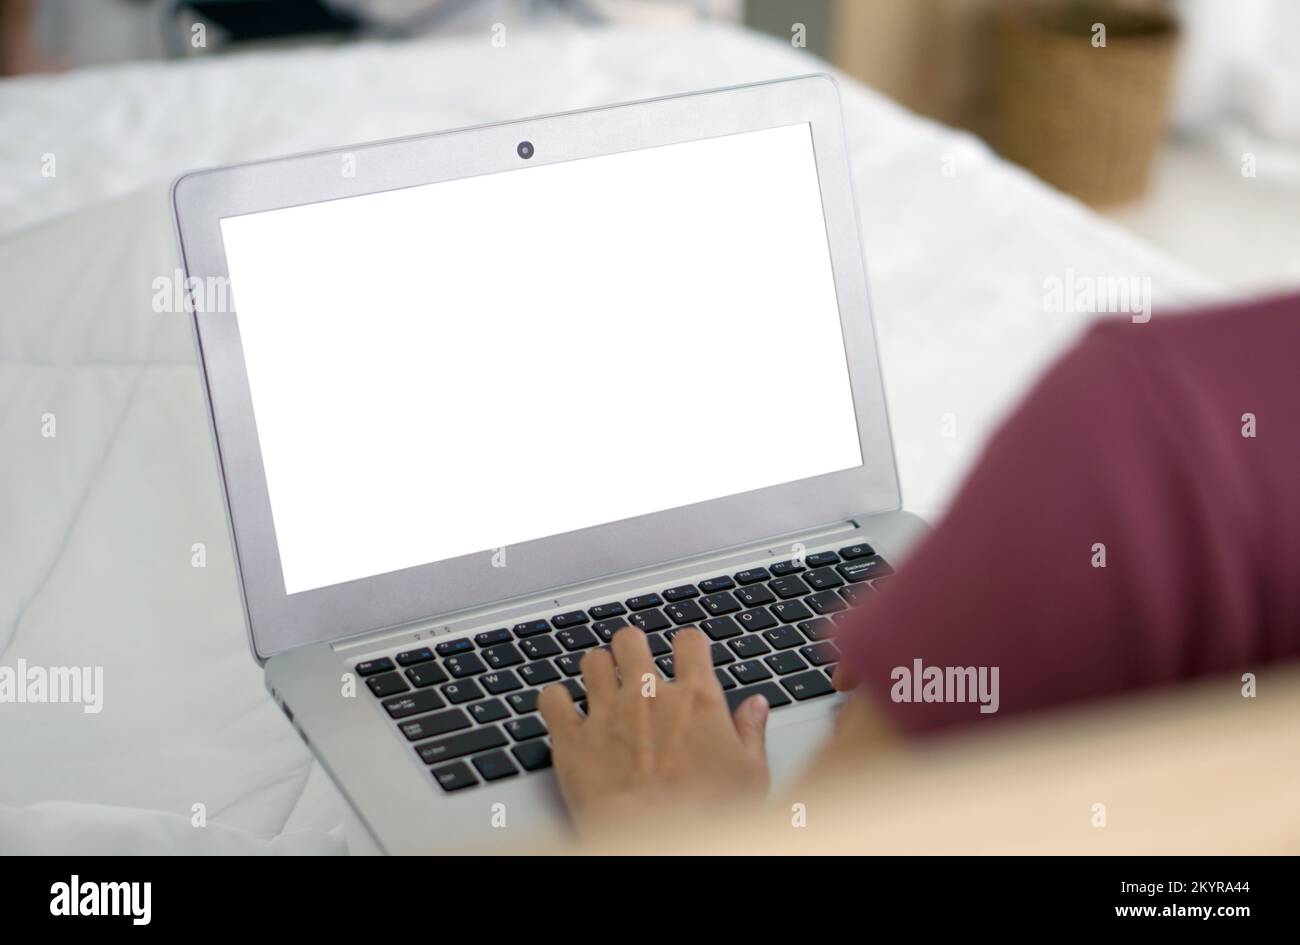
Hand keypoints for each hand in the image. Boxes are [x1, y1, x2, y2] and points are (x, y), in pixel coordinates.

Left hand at [539, 626, 770, 838]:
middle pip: (631, 640)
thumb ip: (751, 732)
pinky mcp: (571, 739)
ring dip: (596, 669)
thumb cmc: (706, 814)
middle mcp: (647, 696)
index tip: (685, 654)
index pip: (689, 641)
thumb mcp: (750, 775)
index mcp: (695, 700)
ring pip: (592, 661)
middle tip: (634, 662)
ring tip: (601, 684)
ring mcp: (606, 713)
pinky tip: (563, 708)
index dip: (686, 644)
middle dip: (631, 646)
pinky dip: (555, 699)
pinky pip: (552, 699)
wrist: (657, 842)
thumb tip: (756, 707)